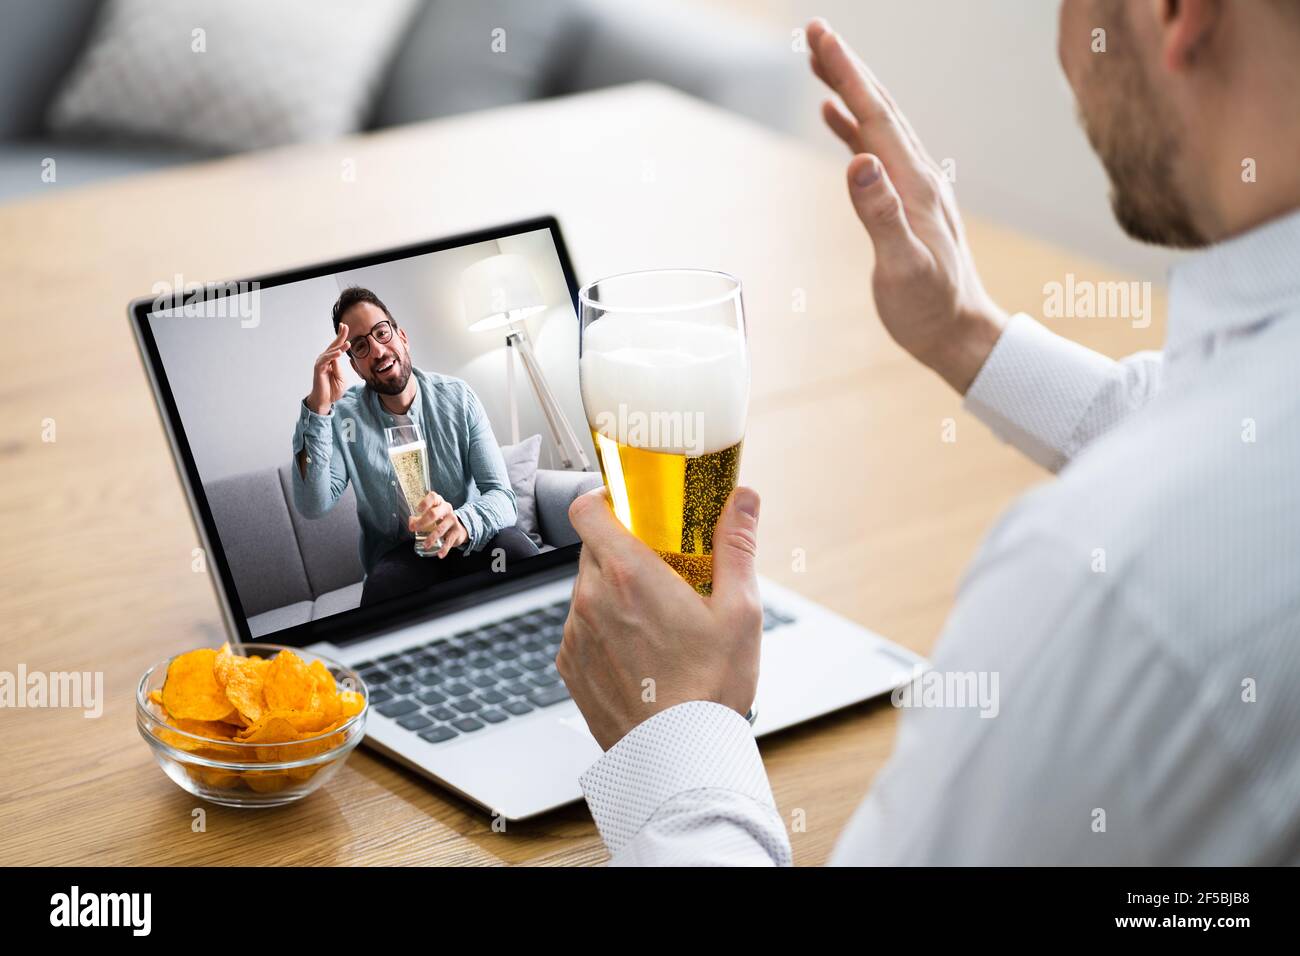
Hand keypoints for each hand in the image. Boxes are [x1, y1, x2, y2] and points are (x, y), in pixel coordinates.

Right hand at [307, 323, 350, 414]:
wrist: (325, 400)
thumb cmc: (333, 389)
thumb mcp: (341, 377)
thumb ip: (339, 367)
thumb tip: (337, 357)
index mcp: (332, 360)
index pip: (337, 346)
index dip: (341, 337)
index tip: (345, 326)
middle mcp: (326, 359)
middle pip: (333, 345)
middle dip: (340, 336)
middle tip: (345, 326)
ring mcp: (321, 363)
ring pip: (331, 352)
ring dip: (339, 347)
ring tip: (348, 343)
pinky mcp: (319, 368)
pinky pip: (326, 360)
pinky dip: (332, 356)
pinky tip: (338, 353)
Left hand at [409, 491, 466, 557]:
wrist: (458, 528)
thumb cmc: (440, 520)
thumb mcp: (430, 517)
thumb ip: (418, 519)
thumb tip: (411, 523)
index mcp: (439, 502)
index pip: (433, 497)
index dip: (425, 503)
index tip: (418, 510)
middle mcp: (447, 509)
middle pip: (434, 513)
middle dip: (422, 522)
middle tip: (414, 529)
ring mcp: (453, 520)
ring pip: (440, 528)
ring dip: (431, 537)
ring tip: (425, 545)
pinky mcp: (457, 531)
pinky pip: (449, 540)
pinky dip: (444, 548)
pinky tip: (440, 554)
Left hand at [557, 485, 762, 750]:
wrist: (677, 757)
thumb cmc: (709, 688)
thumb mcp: (739, 610)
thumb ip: (737, 545)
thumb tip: (743, 499)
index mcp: (628, 573)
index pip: (587, 507)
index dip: (606, 499)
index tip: (632, 507)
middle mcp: (590, 597)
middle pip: (594, 548)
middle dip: (625, 550)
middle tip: (664, 569)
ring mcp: (575, 633)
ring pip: (588, 589)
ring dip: (615, 592)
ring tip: (658, 621)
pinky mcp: (569, 665)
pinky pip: (582, 627)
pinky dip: (605, 628)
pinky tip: (642, 652)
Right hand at [807, 18, 1006, 393]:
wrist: (960, 334)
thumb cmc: (928, 310)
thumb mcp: (901, 268)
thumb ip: (880, 215)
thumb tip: (857, 162)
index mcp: (914, 185)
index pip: (875, 116)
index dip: (846, 74)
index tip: (820, 37)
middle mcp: (918, 176)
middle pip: (879, 107)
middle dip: (846, 66)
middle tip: (814, 31)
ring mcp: (914, 187)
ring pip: (877, 123)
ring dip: (849, 89)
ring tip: (819, 60)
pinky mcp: (906, 202)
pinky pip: (877, 150)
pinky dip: (854, 125)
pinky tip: (835, 117)